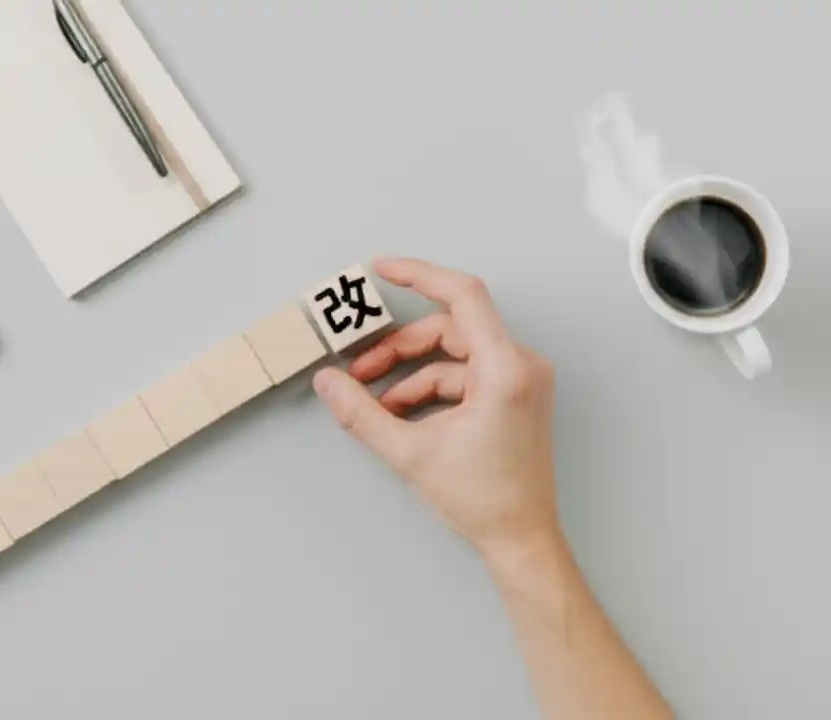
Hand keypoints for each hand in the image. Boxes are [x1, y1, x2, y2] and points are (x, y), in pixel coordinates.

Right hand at [313, 258, 558, 563]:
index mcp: (505, 370)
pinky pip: (463, 373)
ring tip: (374, 400)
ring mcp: (520, 380)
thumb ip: (361, 413)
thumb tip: (329, 383)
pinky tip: (400, 412)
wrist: (521, 538)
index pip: (462, 295)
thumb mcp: (410, 453)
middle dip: (399, 346)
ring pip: (453, 352)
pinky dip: (429, 386)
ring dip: (410, 371)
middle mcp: (520, 366)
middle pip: (449, 327)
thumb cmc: (484, 500)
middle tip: (360, 368)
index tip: (382, 270)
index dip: (418, 275)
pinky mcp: (513, 394)